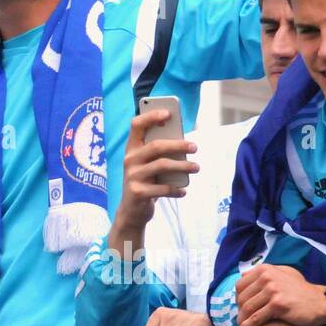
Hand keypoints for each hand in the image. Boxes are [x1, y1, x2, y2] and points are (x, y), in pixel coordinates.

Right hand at [111, 110, 198, 241]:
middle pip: (155, 146)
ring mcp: (132, 176)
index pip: (136, 125)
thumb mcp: (148, 165)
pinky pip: (163, 188)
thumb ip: (159, 154)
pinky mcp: (138, 192)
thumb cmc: (145, 182)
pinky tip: (184, 191)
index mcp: (131, 149)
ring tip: (196, 167)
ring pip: (162, 165)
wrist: (131, 211)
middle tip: (195, 147)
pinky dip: (176, 189)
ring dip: (183, 166)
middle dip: (178, 145)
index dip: (151, 117)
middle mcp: (129, 160)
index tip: (168, 113)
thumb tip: (183, 144)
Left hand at [236, 263, 325, 325]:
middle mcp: (267, 277)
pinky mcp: (277, 304)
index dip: (238, 298)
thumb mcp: (283, 274)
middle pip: (242, 297)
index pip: (240, 285)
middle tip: (240, 320)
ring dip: (242, 319)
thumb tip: (243, 275)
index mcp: (265, 269)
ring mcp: (272, 290)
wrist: (321, 303)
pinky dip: (249, 325)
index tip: (240, 308)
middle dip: (239, 310)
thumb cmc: (300, 291)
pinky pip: (257, 317)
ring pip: (248, 308)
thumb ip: (264, 273)